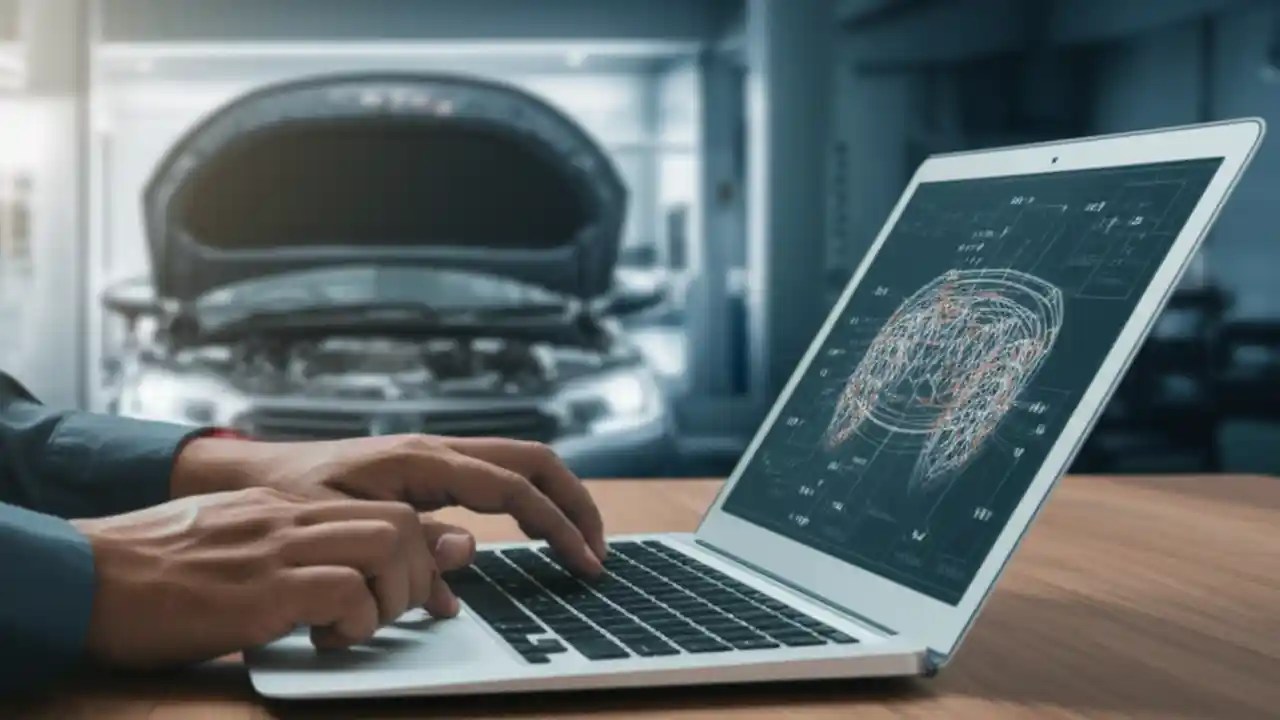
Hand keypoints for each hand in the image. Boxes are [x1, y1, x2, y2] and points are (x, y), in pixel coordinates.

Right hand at [70, 487, 470, 667]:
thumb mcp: (225, 542)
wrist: (81, 576)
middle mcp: (288, 517)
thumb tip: (327, 573)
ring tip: (360, 626)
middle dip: (418, 572)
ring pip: (387, 543)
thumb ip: (280, 547)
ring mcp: (276, 549)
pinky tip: (326, 641)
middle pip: (400, 520)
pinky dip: (356, 620)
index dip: (416, 551)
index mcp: (281, 506)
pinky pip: (345, 589)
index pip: (382, 507)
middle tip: (392, 613)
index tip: (420, 589)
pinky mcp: (261, 591)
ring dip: (393, 595)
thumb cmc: (146, 573)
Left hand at [171, 435, 605, 574]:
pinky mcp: (429, 472)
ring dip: (556, 501)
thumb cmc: (286, 497)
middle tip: (598, 552)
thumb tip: (467, 554)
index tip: (585, 563)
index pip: (514, 488)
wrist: (249, 473)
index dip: (557, 526)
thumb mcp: (338, 526)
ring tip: (578, 545)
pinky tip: (531, 541)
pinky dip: (526, 505)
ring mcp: (436, 457)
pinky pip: (495, 480)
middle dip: (575, 503)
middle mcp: (437, 450)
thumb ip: (405, 541)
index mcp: (421, 459)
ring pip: (520, 465)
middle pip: (534, 461)